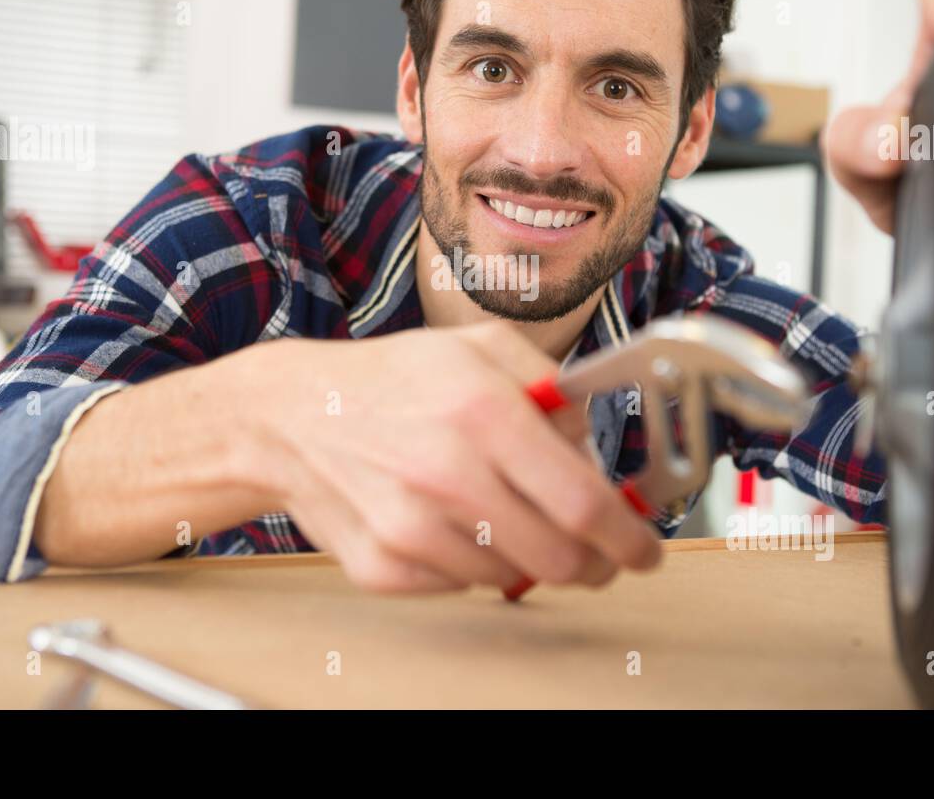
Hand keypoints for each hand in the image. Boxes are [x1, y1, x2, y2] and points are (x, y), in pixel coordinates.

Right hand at [251, 322, 662, 593]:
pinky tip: (449, 520)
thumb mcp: (480, 347)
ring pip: (514, 577)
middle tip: (596, 551)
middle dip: (593, 563)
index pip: (584, 504)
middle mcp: (446, 473)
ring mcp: (410, 528)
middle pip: (558, 558)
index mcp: (483, 411)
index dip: (629, 538)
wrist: (290, 415)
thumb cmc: (390, 380)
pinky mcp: (382, 567)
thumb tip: (596, 449)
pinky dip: (471, 562)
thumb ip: (554, 388)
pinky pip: (461, 586)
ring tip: (498, 510)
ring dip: (525, 554)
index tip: (643, 549)